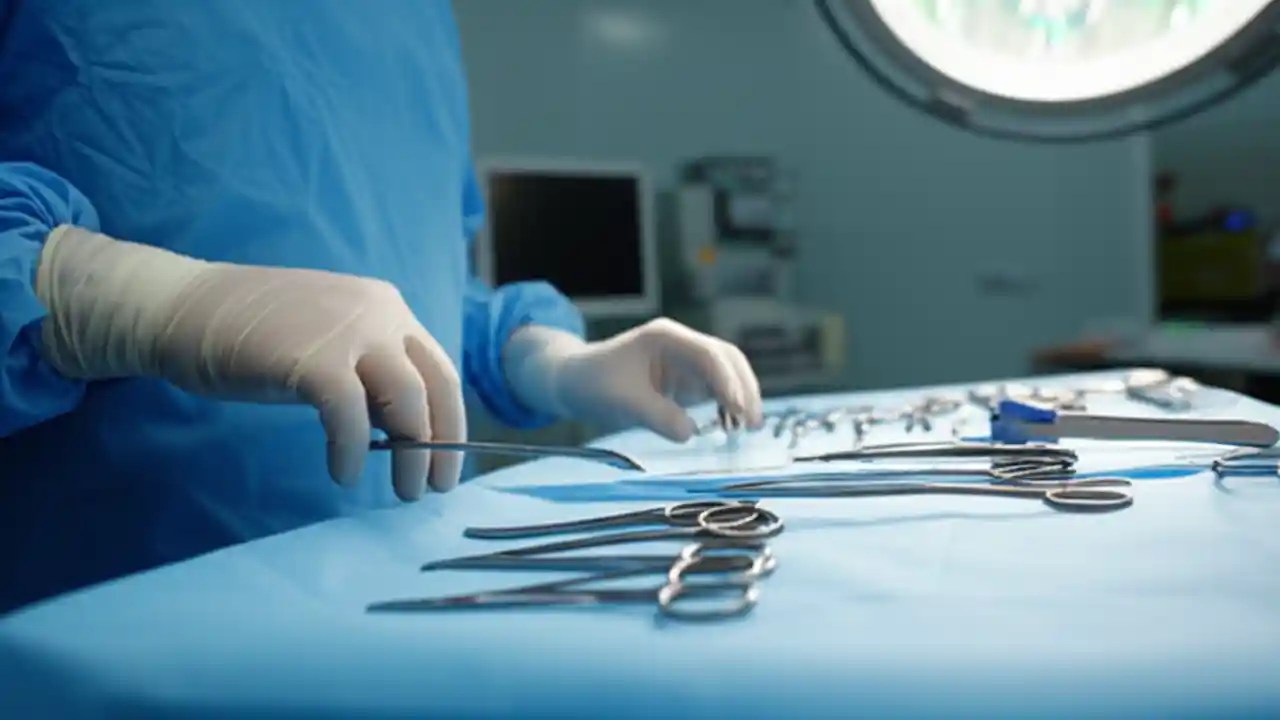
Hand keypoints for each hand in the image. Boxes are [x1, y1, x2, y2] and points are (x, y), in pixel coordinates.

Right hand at [37, 225, 463, 498]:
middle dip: (441, 444)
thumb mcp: (328, 344)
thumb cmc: (252, 335)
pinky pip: (351, 417)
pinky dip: (353, 452)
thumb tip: (402, 429)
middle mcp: (379, 312)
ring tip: (402, 490)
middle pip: (436, 387)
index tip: (447, 460)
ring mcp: (348, 332)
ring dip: (410, 454)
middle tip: (435, 487)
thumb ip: (368, 374)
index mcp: (386, 307)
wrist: (183, 307)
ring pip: (406, 402)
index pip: (439, 369)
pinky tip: (345, 473)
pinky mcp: (313, 359)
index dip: (450, 420)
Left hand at [503, 318, 762, 440]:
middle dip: (744, 388)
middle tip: (753, 422)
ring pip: (727, 375)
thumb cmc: (594, 383)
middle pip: (727, 359)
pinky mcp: (685, 382)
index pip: (708, 354)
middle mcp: (682, 345)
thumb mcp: (623, 402)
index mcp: (666, 337)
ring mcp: (686, 363)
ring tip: (747, 428)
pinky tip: (731, 427)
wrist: (574, 382)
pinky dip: (727, 407)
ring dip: (741, 398)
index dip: (728, 381)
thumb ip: (658, 416)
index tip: (739, 408)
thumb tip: (691, 433)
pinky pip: (716, 391)